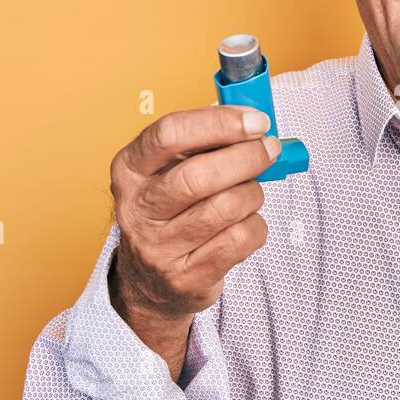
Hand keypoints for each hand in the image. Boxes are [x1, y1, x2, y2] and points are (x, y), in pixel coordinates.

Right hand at [108, 105, 280, 322]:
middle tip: (270, 150)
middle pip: (199, 175)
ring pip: (225, 208)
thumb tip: (251, 117)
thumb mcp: (170, 169)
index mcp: (129, 169)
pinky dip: (256, 225)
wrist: (149, 282)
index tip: (256, 121)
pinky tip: (247, 222)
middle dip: (247, 158)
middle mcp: (137, 207)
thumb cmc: (170, 211)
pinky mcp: (185, 276)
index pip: (169, 134)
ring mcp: (158, 247)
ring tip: (252, 192)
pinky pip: (239, 240)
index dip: (220, 123)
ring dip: (253, 194)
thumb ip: (204, 141)